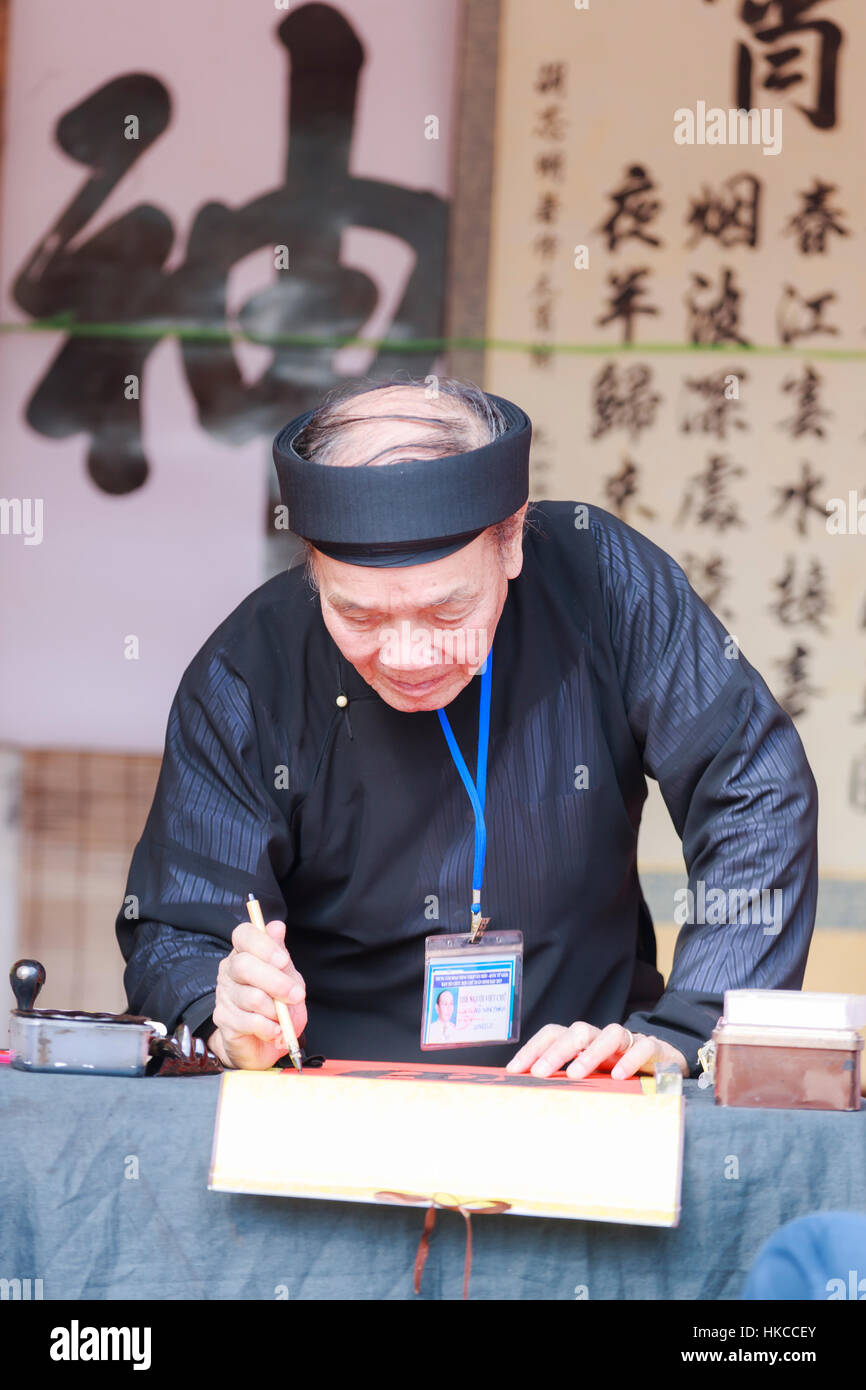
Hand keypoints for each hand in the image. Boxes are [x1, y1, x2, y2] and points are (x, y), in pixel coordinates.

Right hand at [210, 918, 306, 1069]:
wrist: (265, 1043)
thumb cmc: (277, 1005)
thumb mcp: (288, 978)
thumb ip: (281, 955)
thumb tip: (276, 926)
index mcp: (245, 953)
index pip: (243, 935)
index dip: (263, 945)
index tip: (283, 960)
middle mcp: (230, 970)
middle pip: (244, 966)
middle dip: (276, 982)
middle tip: (296, 995)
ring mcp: (224, 995)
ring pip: (251, 997)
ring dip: (276, 1010)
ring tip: (283, 1017)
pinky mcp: (224, 1020)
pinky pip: (250, 1022)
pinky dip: (270, 1028)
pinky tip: (275, 1031)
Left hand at [506, 1021, 687, 1080]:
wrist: (666, 1066)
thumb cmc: (621, 1073)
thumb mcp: (594, 1078)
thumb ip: (569, 1082)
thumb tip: (532, 1099)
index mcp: (584, 1042)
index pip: (554, 1034)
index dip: (533, 1048)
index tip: (513, 1069)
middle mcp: (602, 1037)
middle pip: (578, 1031)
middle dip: (556, 1051)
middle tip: (539, 1072)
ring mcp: (628, 1041)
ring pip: (610, 1034)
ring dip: (590, 1053)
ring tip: (575, 1074)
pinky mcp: (653, 1048)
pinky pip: (642, 1046)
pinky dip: (630, 1059)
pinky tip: (619, 1076)